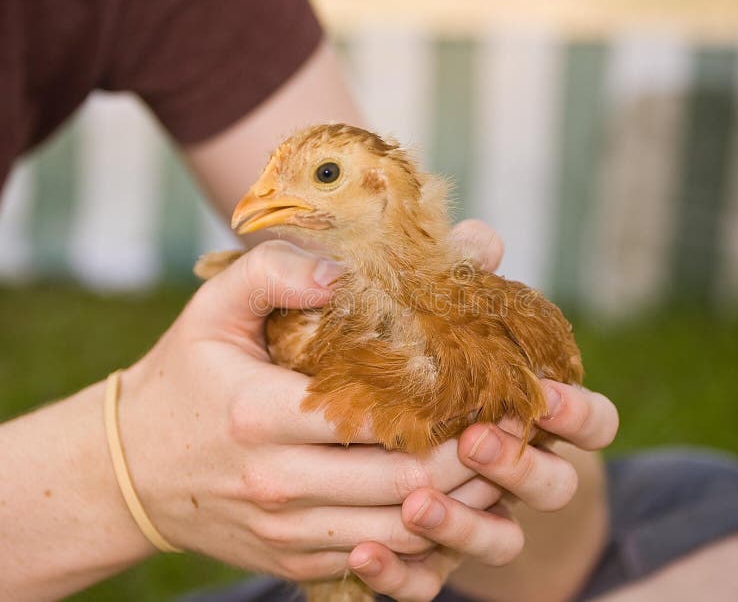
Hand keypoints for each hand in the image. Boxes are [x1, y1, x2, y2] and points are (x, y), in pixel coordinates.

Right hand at [121, 236, 501, 579]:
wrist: (131, 471)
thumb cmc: (183, 379)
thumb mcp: (212, 309)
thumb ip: (276, 272)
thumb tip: (345, 271)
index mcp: (261, 415)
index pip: (378, 417)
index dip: (443, 403)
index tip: (486, 381)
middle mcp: (277, 483)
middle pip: (404, 480)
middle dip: (469, 456)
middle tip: (510, 424)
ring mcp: (286, 532)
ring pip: (401, 529)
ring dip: (459, 501)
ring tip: (498, 462)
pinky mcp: (292, 561)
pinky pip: (377, 559)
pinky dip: (424, 536)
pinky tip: (453, 504)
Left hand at [347, 220, 618, 600]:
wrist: (340, 429)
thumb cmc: (402, 353)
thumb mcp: (425, 312)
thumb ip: (460, 275)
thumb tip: (484, 241)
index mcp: (529, 412)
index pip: (590, 421)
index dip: (576, 411)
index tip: (540, 392)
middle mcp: (512, 470)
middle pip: (555, 487)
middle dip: (521, 467)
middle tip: (475, 440)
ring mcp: (475, 515)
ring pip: (500, 541)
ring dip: (464, 524)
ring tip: (413, 503)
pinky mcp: (429, 555)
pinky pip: (427, 580)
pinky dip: (401, 574)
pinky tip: (361, 555)